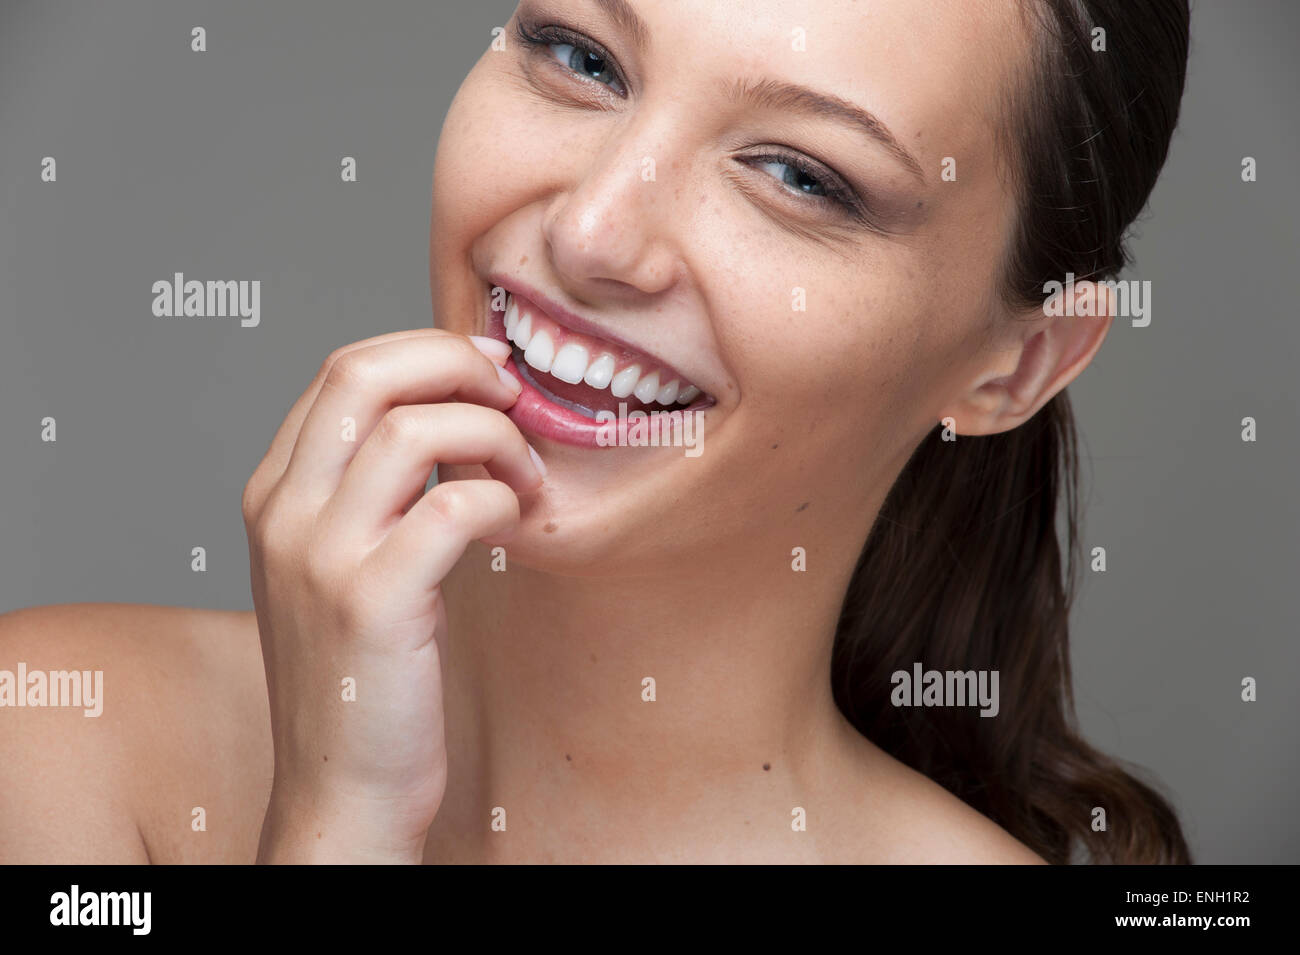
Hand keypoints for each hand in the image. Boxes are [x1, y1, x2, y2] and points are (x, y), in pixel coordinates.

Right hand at [241, 329, 542, 862]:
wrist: (342, 786)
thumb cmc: (362, 672)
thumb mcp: (341, 564)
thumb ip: (370, 488)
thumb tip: (451, 408)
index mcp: (274, 493)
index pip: (343, 369)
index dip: (428, 352)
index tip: (489, 372)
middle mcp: (283, 513)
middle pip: (364, 373)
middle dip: (457, 364)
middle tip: (513, 398)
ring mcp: (321, 557)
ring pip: (413, 428)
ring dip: (493, 435)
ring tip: (525, 476)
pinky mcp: (372, 603)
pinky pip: (452, 506)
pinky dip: (501, 499)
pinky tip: (515, 524)